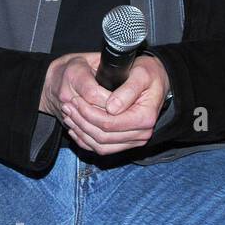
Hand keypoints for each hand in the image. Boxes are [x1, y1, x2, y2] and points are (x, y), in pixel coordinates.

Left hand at [41, 52, 169, 155]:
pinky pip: (103, 149)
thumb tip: (111, 108)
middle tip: (67, 107)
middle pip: (103, 136)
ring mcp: (134, 141)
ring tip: (68, 115)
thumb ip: (128, 91)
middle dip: (81, 122)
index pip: (109, 123)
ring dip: (81, 132)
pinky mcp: (126, 143)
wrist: (156, 82)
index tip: (75, 100)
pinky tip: (75, 128)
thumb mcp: (141, 75)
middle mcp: (142, 134)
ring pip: (101, 145)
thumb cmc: (148, 75)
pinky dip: (86, 141)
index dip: (88, 113)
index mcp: (144, 118)